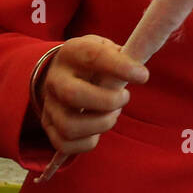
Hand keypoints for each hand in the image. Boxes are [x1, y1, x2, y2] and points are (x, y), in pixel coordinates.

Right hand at [36, 35, 148, 155]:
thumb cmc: (94, 62)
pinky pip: (65, 144)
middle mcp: (55, 78)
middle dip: (107, 101)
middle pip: (73, 95)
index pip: (93, 57)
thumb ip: (124, 56)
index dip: (120, 67)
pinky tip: (98, 129)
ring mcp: (49, 104)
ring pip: (69, 126)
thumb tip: (141, 72)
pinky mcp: (49, 126)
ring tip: (113, 113)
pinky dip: (89, 142)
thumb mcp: (107, 48)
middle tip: (125, 97)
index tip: (143, 76)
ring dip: (101, 124)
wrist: (64, 72)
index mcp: (72, 52)